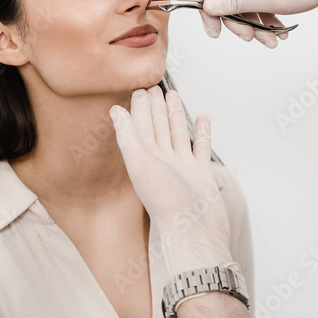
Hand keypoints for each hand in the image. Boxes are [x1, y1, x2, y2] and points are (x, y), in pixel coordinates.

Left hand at [108, 87, 232, 274]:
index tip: (138, 88)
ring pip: (178, 133)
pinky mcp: (201, 174)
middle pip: (158, 126)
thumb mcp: (141, 164)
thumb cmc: (168, 203)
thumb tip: (115, 111)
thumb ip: (128, 137)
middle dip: (155, 106)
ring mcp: (183, 167)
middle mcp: (163, 161)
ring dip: (174, 114)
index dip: (139, 106)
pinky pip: (200, 146)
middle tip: (153, 86)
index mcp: (146, 157)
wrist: (195, 231)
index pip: (141, 125)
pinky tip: (203, 117)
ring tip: (172, 95)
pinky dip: (202, 131)